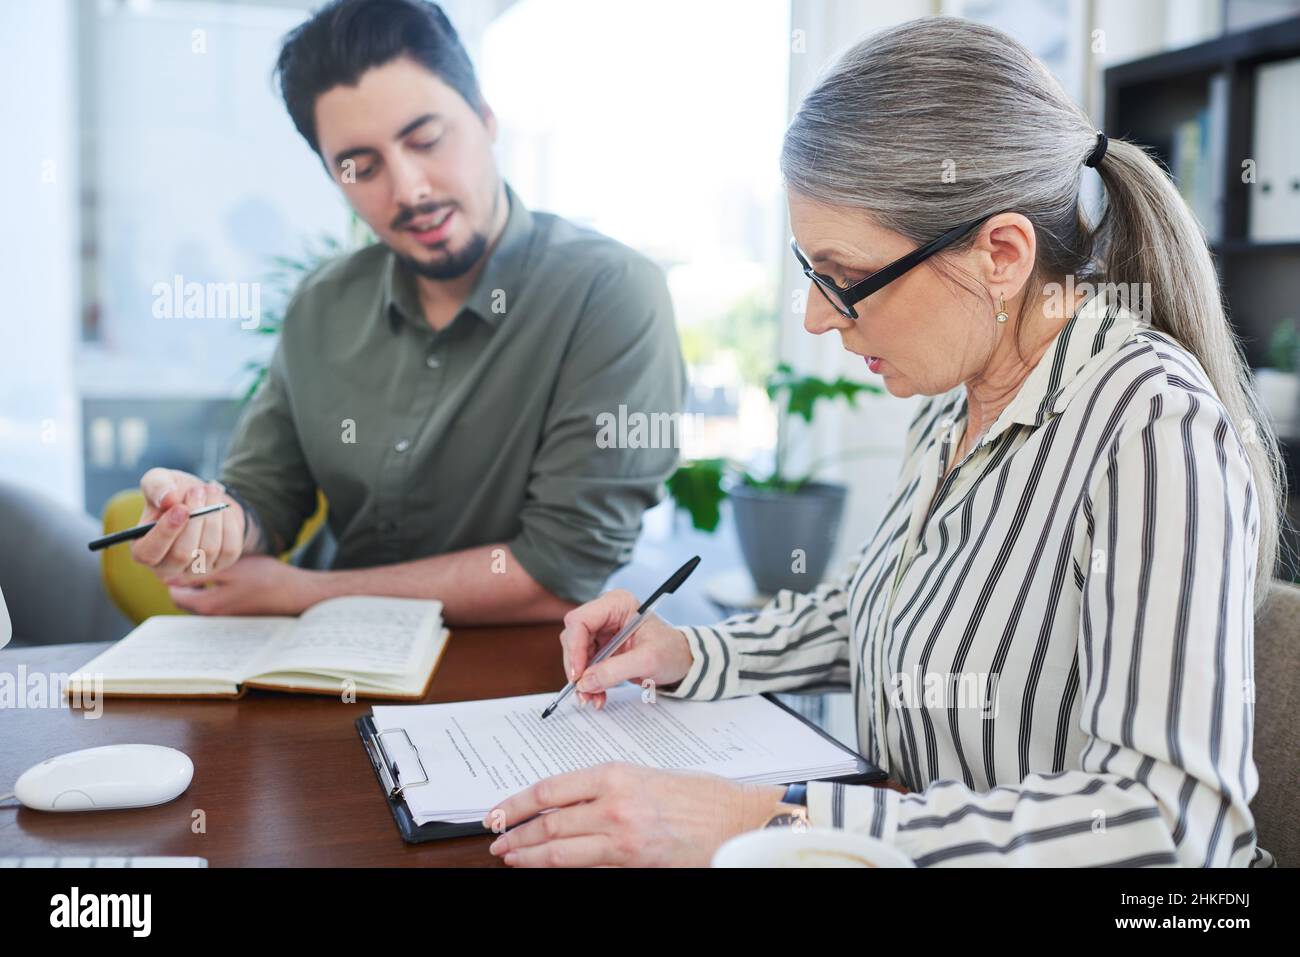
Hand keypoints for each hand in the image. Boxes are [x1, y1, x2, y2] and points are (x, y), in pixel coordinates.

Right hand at [129, 468, 245, 583]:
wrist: (206, 498)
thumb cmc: (175, 493)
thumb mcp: (160, 480)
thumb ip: (157, 486)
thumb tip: (168, 499)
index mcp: (144, 550)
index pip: (148, 553)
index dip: (165, 533)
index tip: (181, 509)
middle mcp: (167, 567)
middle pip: (181, 554)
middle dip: (194, 519)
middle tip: (198, 490)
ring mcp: (195, 570)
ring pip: (208, 550)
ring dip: (212, 515)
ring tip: (211, 492)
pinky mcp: (221, 565)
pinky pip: (230, 548)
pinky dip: (228, 523)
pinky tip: (222, 509)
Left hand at [166, 555, 325, 615]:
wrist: (295, 593)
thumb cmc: (266, 578)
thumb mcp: (230, 569)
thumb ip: (199, 573)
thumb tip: (170, 576)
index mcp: (206, 606)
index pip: (174, 592)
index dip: (175, 572)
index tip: (183, 554)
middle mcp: (211, 616)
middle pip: (185, 596)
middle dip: (186, 577)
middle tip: (195, 555)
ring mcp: (223, 617)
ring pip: (199, 597)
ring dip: (200, 582)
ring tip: (212, 561)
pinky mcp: (234, 613)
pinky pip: (214, 600)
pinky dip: (213, 587)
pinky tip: (227, 573)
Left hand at [484, 762, 785, 866]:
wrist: (739, 820)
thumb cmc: (703, 797)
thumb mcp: (649, 777)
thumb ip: (610, 789)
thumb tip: (573, 805)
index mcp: (616, 774)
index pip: (551, 789)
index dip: (518, 803)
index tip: (499, 811)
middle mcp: (614, 804)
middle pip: (549, 821)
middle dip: (516, 832)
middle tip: (495, 838)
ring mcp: (622, 836)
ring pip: (560, 849)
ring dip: (529, 854)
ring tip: (509, 856)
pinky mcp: (633, 861)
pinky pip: (587, 866)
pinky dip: (561, 867)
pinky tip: (547, 867)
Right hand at [558, 589, 693, 709]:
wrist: (682, 661)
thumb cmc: (672, 652)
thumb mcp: (648, 661)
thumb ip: (615, 671)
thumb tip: (584, 683)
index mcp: (618, 604)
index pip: (580, 620)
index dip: (574, 648)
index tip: (578, 675)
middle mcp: (606, 613)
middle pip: (574, 637)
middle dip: (577, 667)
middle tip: (582, 692)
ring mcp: (603, 629)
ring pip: (576, 653)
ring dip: (582, 679)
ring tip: (591, 699)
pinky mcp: (602, 646)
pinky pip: (585, 664)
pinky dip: (589, 682)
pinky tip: (597, 696)